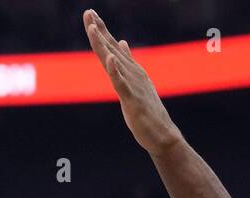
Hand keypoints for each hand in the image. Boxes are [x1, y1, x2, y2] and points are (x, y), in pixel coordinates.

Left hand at [83, 10, 181, 154]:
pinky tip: (109, 58)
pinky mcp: (132, 100)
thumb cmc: (147, 111)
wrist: (162, 134)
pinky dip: (115, 70)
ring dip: (103, 45)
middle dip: (98, 30)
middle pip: (111, 48)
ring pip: (113, 62)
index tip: (90, 14)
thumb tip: (121, 42)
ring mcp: (132, 85)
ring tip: (93, 28)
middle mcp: (132, 73)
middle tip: (87, 12)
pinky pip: (121, 83)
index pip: (112, 46)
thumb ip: (127, 62)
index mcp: (131, 69)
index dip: (101, 30)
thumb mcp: (134, 82)